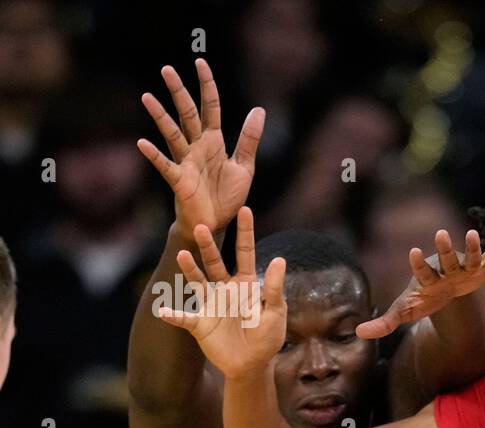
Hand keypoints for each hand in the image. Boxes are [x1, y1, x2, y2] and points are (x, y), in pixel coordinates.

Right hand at [137, 58, 263, 240]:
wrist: (217, 225)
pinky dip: (155, 155)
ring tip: (147, 97)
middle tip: (166, 69)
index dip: (206, 86)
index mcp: (214, 142)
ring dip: (161, 117)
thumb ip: (250, 139)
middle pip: (188, 114)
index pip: (211, 107)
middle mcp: (198, 148)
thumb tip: (259, 109)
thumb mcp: (245, 166)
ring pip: (173, 134)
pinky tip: (142, 143)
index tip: (200, 62)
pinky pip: (166, 166)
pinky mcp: (181, 181)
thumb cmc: (227, 197)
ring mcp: (187, 162)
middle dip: (179, 92)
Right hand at [157, 206, 285, 379]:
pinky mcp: (200, 323)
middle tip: (200, 226)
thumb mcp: (275, 313)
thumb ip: (274, 289)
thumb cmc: (266, 337)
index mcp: (246, 284)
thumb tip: (279, 260)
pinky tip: (162, 310)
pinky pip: (183, 318)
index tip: (245, 209)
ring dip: (189, 269)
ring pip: (197, 282)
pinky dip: (173, 315)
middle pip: (215, 262)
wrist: (251, 365)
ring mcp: (210, 304)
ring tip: (181, 255)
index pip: (245, 253)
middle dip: (207, 245)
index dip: (246, 232)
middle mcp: (225, 289)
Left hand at [357, 227, 484, 338]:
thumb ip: (385, 322)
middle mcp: (447, 270)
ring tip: (472, 233)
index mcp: (429, 280)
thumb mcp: (406, 310)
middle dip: (444, 249)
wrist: (446, 287)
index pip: (422, 272)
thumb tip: (358, 333)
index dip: (417, 264)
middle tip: (439, 233)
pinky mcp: (482, 267)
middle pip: (445, 260)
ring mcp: (466, 267)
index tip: (411, 252)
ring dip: (472, 247)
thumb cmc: (426, 297)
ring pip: (470, 256)